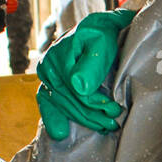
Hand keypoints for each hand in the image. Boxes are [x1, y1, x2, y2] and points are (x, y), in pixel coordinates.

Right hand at [36, 9, 135, 140]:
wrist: (96, 28)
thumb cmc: (101, 33)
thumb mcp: (101, 41)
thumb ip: (92, 63)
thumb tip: (79, 87)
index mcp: (60, 57)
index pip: (78, 90)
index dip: (97, 103)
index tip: (115, 110)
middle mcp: (48, 67)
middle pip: (71, 100)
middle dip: (93, 115)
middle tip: (114, 123)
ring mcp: (46, 76)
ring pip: (64, 105)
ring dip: (84, 120)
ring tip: (104, 128)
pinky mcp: (48, 84)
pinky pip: (47, 104)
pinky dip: (54, 119)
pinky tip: (60, 133)